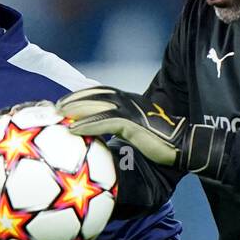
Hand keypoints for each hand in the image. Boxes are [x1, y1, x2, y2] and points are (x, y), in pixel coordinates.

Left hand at [54, 86, 226, 175]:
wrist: (185, 147)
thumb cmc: (164, 146)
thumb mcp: (138, 135)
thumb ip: (122, 134)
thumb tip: (106, 146)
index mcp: (130, 102)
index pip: (102, 93)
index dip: (83, 95)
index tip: (66, 103)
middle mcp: (129, 102)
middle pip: (95, 94)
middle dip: (74, 98)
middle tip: (55, 107)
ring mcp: (131, 111)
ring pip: (97, 103)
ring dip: (76, 107)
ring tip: (59, 114)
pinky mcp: (133, 123)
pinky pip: (105, 122)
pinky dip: (88, 124)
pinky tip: (73, 130)